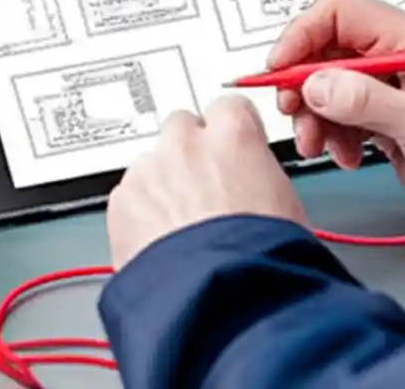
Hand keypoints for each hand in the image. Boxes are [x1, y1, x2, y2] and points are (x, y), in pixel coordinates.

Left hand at [107, 96, 306, 269]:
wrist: (223, 294)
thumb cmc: (262, 256)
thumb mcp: (284, 201)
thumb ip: (256, 174)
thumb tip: (252, 182)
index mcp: (233, 133)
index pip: (228, 109)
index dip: (229, 135)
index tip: (230, 154)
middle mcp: (186, 142)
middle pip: (181, 128)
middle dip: (189, 154)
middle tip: (204, 192)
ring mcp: (149, 169)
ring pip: (150, 165)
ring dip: (162, 187)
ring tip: (181, 229)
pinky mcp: (121, 202)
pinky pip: (128, 198)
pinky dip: (139, 216)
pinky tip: (160, 243)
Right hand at [269, 0, 404, 236]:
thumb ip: (368, 101)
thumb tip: (318, 84)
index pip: (339, 13)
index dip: (302, 35)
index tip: (280, 70)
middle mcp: (396, 59)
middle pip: (324, 50)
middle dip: (303, 84)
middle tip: (296, 114)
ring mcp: (389, 90)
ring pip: (326, 86)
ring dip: (315, 116)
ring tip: (321, 144)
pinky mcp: (385, 120)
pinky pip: (339, 116)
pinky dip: (332, 135)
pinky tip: (347, 155)